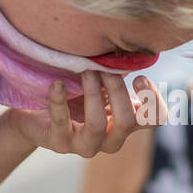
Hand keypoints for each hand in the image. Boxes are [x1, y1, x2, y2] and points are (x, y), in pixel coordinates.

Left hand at [7, 71, 166, 157]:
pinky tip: (57, 83)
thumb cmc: (75, 95)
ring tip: (85, 72)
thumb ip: (118, 72)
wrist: (37, 113)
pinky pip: (61, 122)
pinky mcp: (59, 143)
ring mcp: (86, 145)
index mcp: (127, 122)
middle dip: (117, 90)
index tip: (139, 78)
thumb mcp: (101, 83)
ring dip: (92, 94)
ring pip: (97, 125)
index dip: (154, 101)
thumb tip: (130, 48)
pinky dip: (59, 100)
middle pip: (127, 121)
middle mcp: (111, 139)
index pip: (155, 118)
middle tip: (102, 68)